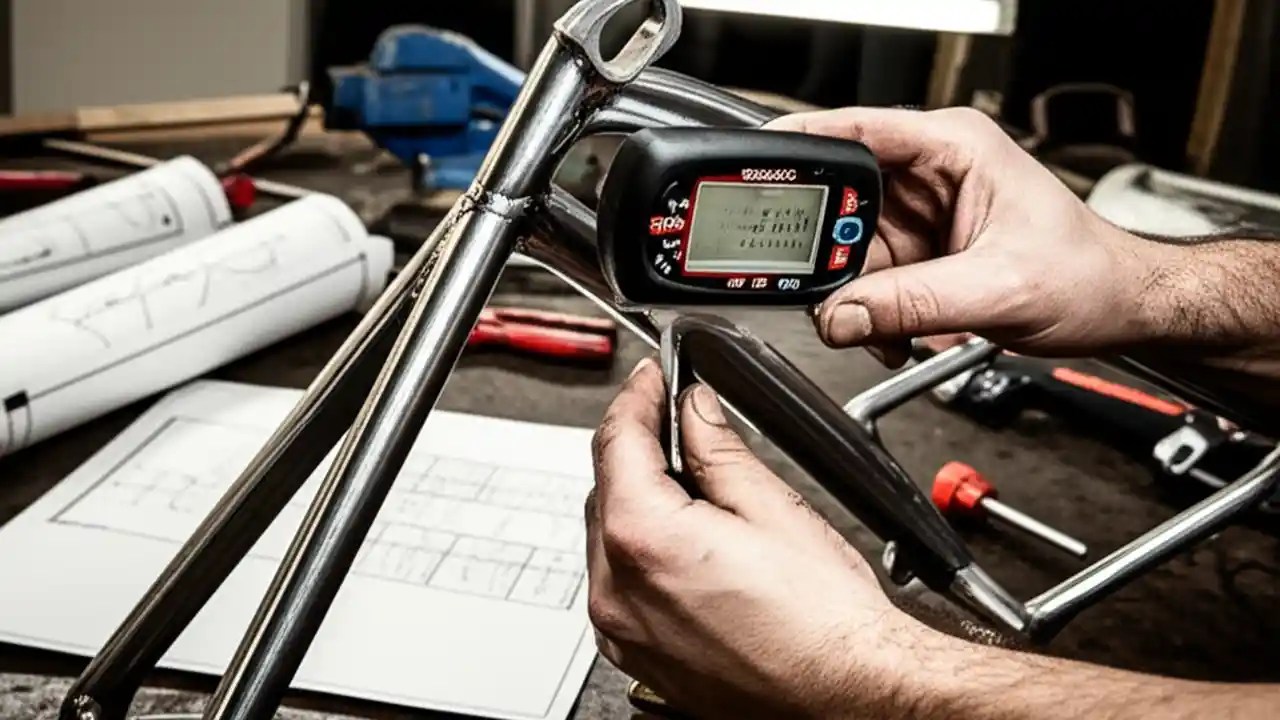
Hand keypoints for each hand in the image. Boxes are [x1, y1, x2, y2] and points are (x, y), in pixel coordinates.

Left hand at [585, 358, 939, 718]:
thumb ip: (718, 449)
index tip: (651, 377)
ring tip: (691, 481)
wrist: (851, 697)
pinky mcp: (637, 657)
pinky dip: (639, 551)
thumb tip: (693, 409)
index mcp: (644, 541)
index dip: (636, 397)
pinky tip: (684, 539)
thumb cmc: (826, 624)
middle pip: (604, 488)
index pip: (616, 441)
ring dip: (635, 499)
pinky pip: (618, 585)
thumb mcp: (773, 508)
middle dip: (637, 447)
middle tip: (676, 417)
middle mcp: (617, 592)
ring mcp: (622, 632)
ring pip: (607, 537)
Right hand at [766, 107, 1164, 367]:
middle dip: (828, 253)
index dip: (801, 142)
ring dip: (852, 296)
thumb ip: (913, 304)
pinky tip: (893, 332)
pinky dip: (867, 313)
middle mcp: (928, 173)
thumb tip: (841, 316)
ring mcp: (917, 214)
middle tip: (828, 292)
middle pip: (837, 199)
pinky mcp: (914, 253)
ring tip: (883, 328)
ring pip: (844, 248)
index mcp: (953, 148)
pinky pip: (864, 280)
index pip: (858, 129)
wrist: (1117, 309)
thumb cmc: (1088, 274)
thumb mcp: (1000, 289)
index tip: (755, 166)